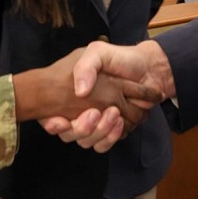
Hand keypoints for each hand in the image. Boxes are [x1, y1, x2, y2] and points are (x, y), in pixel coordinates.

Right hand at [13, 48, 159, 131]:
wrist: (147, 69)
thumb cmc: (119, 59)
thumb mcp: (98, 53)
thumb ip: (86, 67)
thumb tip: (80, 92)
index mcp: (69, 94)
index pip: (50, 116)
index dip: (52, 123)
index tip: (60, 121)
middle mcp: (78, 112)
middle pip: (69, 134)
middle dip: (81, 128)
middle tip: (95, 113)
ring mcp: (95, 123)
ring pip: (86, 142)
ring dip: (99, 132)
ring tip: (114, 114)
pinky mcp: (110, 131)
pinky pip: (104, 145)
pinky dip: (111, 137)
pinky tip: (120, 122)